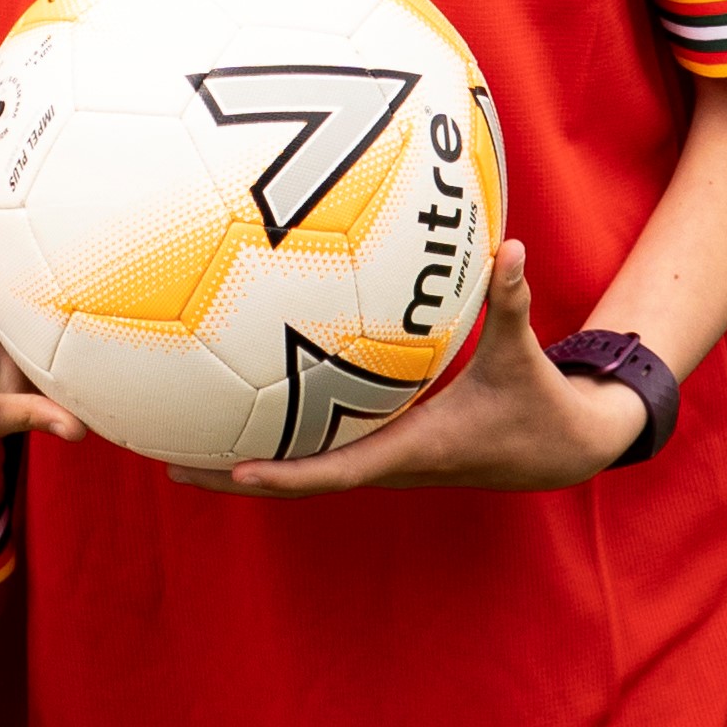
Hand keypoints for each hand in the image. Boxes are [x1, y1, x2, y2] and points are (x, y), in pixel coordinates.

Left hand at [186, 243, 641, 497]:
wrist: (560, 450)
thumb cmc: (538, 406)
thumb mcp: (522, 355)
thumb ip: (511, 302)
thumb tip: (509, 248)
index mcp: (409, 450)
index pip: (335, 472)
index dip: (283, 475)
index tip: (231, 470)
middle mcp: (385, 459)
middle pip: (296, 479)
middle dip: (232, 475)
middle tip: (166, 462)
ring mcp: (382, 455)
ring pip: (301, 466)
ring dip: (242, 460)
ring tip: (176, 441)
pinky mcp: (386, 444)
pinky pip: (320, 445)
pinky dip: (279, 434)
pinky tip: (244, 403)